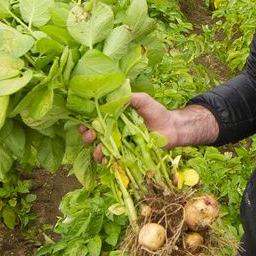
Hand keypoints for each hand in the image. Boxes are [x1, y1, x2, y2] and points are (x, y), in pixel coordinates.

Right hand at [79, 94, 217, 161]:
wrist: (171, 128)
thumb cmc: (156, 112)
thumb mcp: (143, 100)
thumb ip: (129, 97)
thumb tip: (113, 94)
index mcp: (113, 117)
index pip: (94, 119)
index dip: (85, 121)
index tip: (84, 121)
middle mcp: (113, 130)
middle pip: (92, 135)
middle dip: (87, 136)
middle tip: (91, 134)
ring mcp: (119, 144)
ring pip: (100, 149)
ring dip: (95, 150)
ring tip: (99, 149)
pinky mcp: (126, 155)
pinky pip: (113, 160)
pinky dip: (107, 161)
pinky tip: (106, 160)